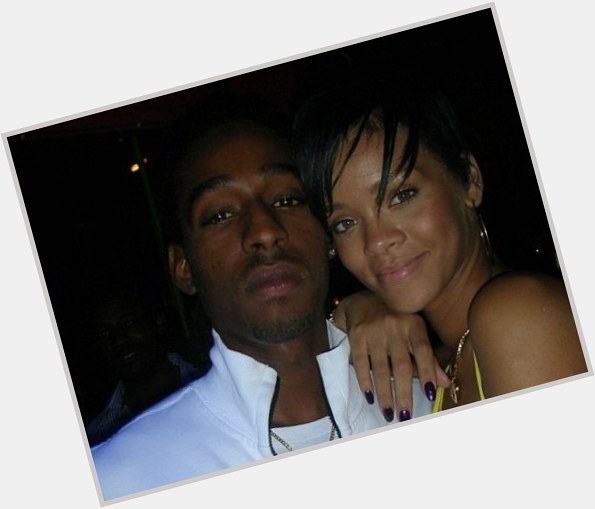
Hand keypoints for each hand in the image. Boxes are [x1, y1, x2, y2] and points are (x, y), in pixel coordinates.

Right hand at [332, 291, 449, 420]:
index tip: (430, 395)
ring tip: (388, 413)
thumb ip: (429, 358)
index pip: (423, 351)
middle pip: (401, 365)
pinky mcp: (356, 335)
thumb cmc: (395, 321)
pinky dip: (365, 381)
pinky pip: (361, 362)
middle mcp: (395, 325)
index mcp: (414, 324)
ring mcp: (374, 330)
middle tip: (405, 416)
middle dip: (404, 392)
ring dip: (385, 393)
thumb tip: (445, 383)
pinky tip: (370, 397)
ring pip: (381, 368)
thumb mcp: (414, 332)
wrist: (362, 301)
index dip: (428, 372)